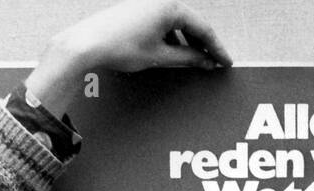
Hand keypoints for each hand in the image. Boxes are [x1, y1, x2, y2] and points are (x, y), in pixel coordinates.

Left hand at [28, 1, 230, 113]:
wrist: (87, 43)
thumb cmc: (120, 46)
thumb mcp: (160, 57)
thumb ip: (187, 59)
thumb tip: (205, 62)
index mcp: (170, 7)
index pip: (203, 29)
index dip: (216, 48)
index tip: (225, 62)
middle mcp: (160, 0)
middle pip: (191, 23)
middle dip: (204, 45)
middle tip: (214, 62)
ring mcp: (148, 4)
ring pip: (177, 23)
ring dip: (188, 42)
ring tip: (195, 61)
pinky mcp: (137, 11)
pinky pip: (163, 23)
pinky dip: (172, 38)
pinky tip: (173, 53)